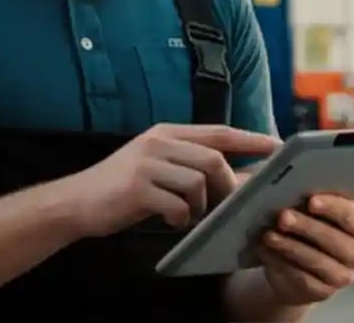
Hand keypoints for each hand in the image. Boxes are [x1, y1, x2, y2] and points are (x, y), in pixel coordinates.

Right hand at [58, 124, 280, 237]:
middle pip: (213, 159)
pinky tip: (170, 221)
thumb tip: (238, 177)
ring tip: (189, 216)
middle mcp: (158, 143)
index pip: (218, 131)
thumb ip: (190, 164)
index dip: (250, 138)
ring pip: (198, 182)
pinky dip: (181, 219)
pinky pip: (178, 205)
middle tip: (225, 206)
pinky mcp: (138, 189)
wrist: (77, 201)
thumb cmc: (122, 187)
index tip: (276, 147)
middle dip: (227, 186)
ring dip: (201, 207)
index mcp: (166, 133)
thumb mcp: (156, 165)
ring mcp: (147, 165)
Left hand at [257, 194, 353, 305]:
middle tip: (283, 217)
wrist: (288, 264)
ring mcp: (341, 276)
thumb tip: (282, 182)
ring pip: (319, 262)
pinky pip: (303, 279)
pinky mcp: (321, 292)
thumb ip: (300, 195)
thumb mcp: (300, 208)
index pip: (352, 217)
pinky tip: (266, 252)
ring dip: (292, 247)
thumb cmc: (299, 226)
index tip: (311, 201)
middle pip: (337, 241)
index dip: (333, 208)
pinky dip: (282, 264)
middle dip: (308, 227)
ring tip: (269, 235)